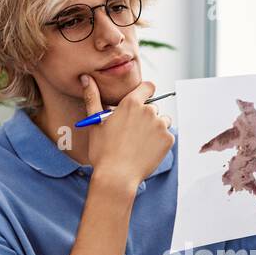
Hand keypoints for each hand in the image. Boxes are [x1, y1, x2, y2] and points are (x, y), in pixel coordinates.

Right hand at [80, 74, 173, 190]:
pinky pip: (167, 136)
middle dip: (145, 117)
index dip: (145, 92)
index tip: (142, 101)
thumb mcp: (95, 123)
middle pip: (153, 108)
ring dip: (154, 128)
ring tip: (140, 143)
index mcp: (131, 103)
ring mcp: (160, 125)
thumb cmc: (103, 151)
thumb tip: (86, 78)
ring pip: (162, 121)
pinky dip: (160, 142)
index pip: (148, 87)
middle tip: (132, 134)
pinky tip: (146, 151)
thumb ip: (92, 97)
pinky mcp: (168, 140)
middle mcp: (148, 111)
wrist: (117, 176)